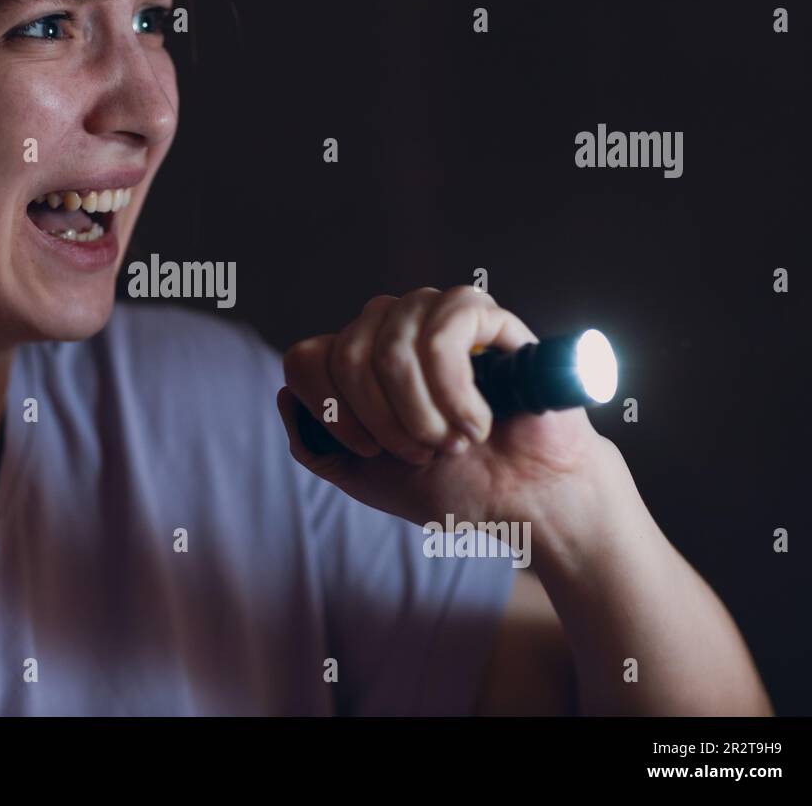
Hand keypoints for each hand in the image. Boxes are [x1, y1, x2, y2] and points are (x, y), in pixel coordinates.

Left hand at [276, 286, 618, 534]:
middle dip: (383, 421)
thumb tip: (285, 397)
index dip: (331, 410)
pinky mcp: (482, 313)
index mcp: (356, 358)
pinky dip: (456, 391)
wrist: (525, 499)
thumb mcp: (363, 477)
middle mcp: (388, 326)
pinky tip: (478, 420)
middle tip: (424, 450)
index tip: (369, 451)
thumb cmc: (453, 484)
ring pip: (392, 348)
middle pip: (346, 355)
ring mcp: (433, 314)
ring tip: (455, 440)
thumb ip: (315, 445)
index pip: (305, 358)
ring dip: (422, 413)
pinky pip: (446, 333)